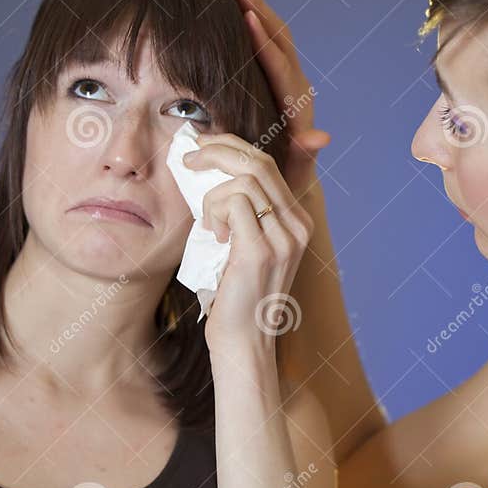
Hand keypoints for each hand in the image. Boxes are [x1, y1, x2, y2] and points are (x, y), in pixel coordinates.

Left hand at [182, 132, 313, 347]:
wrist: (243, 342)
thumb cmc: (235, 294)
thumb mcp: (241, 243)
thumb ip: (239, 210)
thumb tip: (214, 169)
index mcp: (297, 220)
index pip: (267, 162)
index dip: (233, 145)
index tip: (203, 146)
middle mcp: (298, 225)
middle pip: (259, 161)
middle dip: (218, 150)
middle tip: (189, 158)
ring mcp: (284, 238)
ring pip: (244, 179)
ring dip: (212, 193)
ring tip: (205, 221)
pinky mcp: (261, 250)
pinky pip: (232, 202)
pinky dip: (213, 211)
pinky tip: (211, 235)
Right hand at [227, 0, 330, 196]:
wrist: (297, 180)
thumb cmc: (289, 180)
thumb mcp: (297, 169)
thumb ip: (307, 152)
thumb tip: (322, 138)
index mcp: (295, 102)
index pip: (279, 64)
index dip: (262, 40)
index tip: (246, 14)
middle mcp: (296, 84)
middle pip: (278, 38)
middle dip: (257, 8)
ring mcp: (290, 78)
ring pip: (276, 34)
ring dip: (257, 5)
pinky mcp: (281, 78)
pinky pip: (271, 41)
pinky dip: (260, 16)